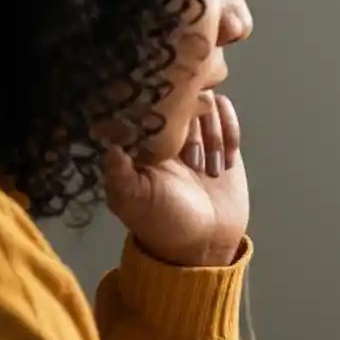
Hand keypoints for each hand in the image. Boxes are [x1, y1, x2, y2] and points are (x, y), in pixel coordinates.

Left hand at [103, 91, 248, 266]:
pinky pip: (225, 112)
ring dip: (213, 134)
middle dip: (192, 130)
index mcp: (140, 139)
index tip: (171, 132)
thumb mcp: (134, 201)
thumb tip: (109, 145)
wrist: (205, 242)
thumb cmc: (164, 223)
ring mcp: (194, 130)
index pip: (147, 101)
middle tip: (193, 165)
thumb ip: (119, 174)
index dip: (161, 110)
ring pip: (205, 101)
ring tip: (212, 169)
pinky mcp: (220, 137)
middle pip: (180, 96)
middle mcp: (166, 129)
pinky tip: (228, 160)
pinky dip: (230, 130)